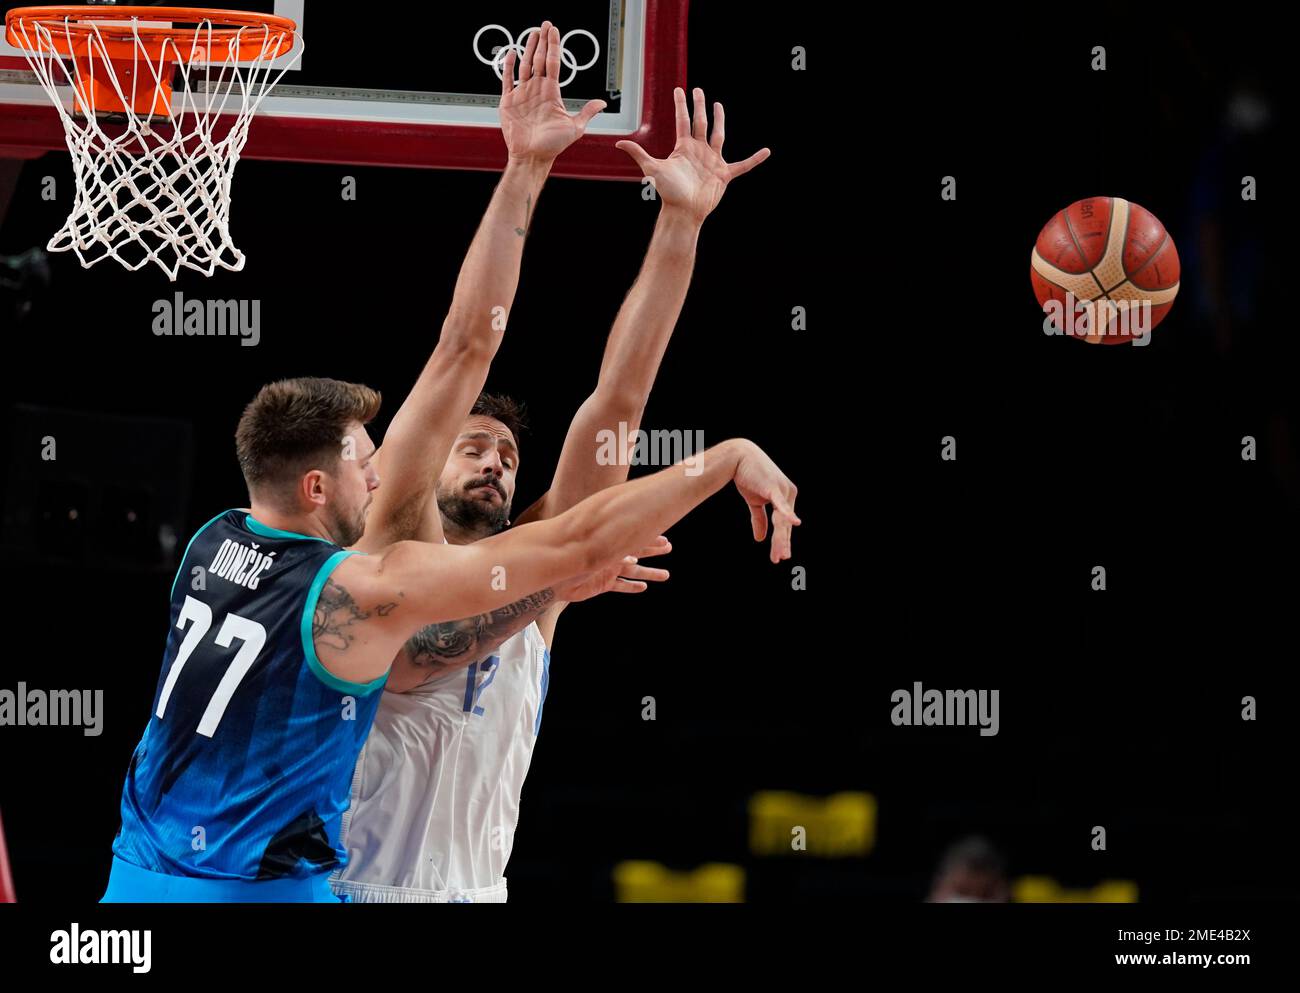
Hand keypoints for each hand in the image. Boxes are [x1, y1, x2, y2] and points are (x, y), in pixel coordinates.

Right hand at [499, 22, 606, 163]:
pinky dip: (508, 66)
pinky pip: (507, 79)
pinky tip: (512, 53)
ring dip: (528, 48)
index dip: (554, 46)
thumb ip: (587, 112)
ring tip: (532, 33)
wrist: (532, 157)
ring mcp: (522, 94)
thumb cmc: (553, 146)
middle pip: (539, 59)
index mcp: (551, 93)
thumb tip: (602, 103)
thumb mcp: (575, 128)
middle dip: (542, 41)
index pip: (553, 63)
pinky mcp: (508, 101)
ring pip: (525, 65)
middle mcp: (537, 90)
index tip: (554, 31)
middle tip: (545, 24)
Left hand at [553, 537, 671, 602]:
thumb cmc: (567, 557)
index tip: (664, 537)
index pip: (633, 538)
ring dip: (648, 573)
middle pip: (637, 552)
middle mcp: (611, 556)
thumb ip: (606, 547)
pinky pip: (620, 586)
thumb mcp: (588, 549)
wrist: (551, 576)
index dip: (649, 538)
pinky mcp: (602, 585)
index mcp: (609, 543)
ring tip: (665, 575)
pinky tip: (642, 587)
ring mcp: (607, 571)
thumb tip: (631, 554)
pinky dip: (631, 587)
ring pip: (633, 571)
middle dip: (653, 550)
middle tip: (668, 547)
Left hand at [616, 87, 769, 222]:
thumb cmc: (669, 192)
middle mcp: (698, 151)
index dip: (681, 104)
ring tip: (720, 106)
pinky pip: (743, 165)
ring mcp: (712, 161)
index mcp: (683, 147)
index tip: (679, 89)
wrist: (683, 211)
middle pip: (700, 122)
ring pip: (718, 135)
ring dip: (720, 120)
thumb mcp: (653, 168)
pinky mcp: (724, 174)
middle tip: (699, 90)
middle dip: (700, 105)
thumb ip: (638, 153)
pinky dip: (755, 159)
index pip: (683, 120)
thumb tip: (618, 142)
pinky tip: (766, 152)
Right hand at [731, 442, 799, 562]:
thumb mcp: (754, 502)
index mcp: (786, 498)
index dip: (782, 540)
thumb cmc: (748, 477)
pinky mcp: (773, 488)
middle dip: (782, 543)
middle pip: (784, 524)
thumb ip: (760, 520)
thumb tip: (760, 539)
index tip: (780, 555)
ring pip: (782, 520)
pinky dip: (788, 514)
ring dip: (780, 538)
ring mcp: (783, 491)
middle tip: (780, 558)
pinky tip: (795, 522)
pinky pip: (781, 504)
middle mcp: (788, 494)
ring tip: (780, 553)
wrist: (738, 458)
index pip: (784, 524)